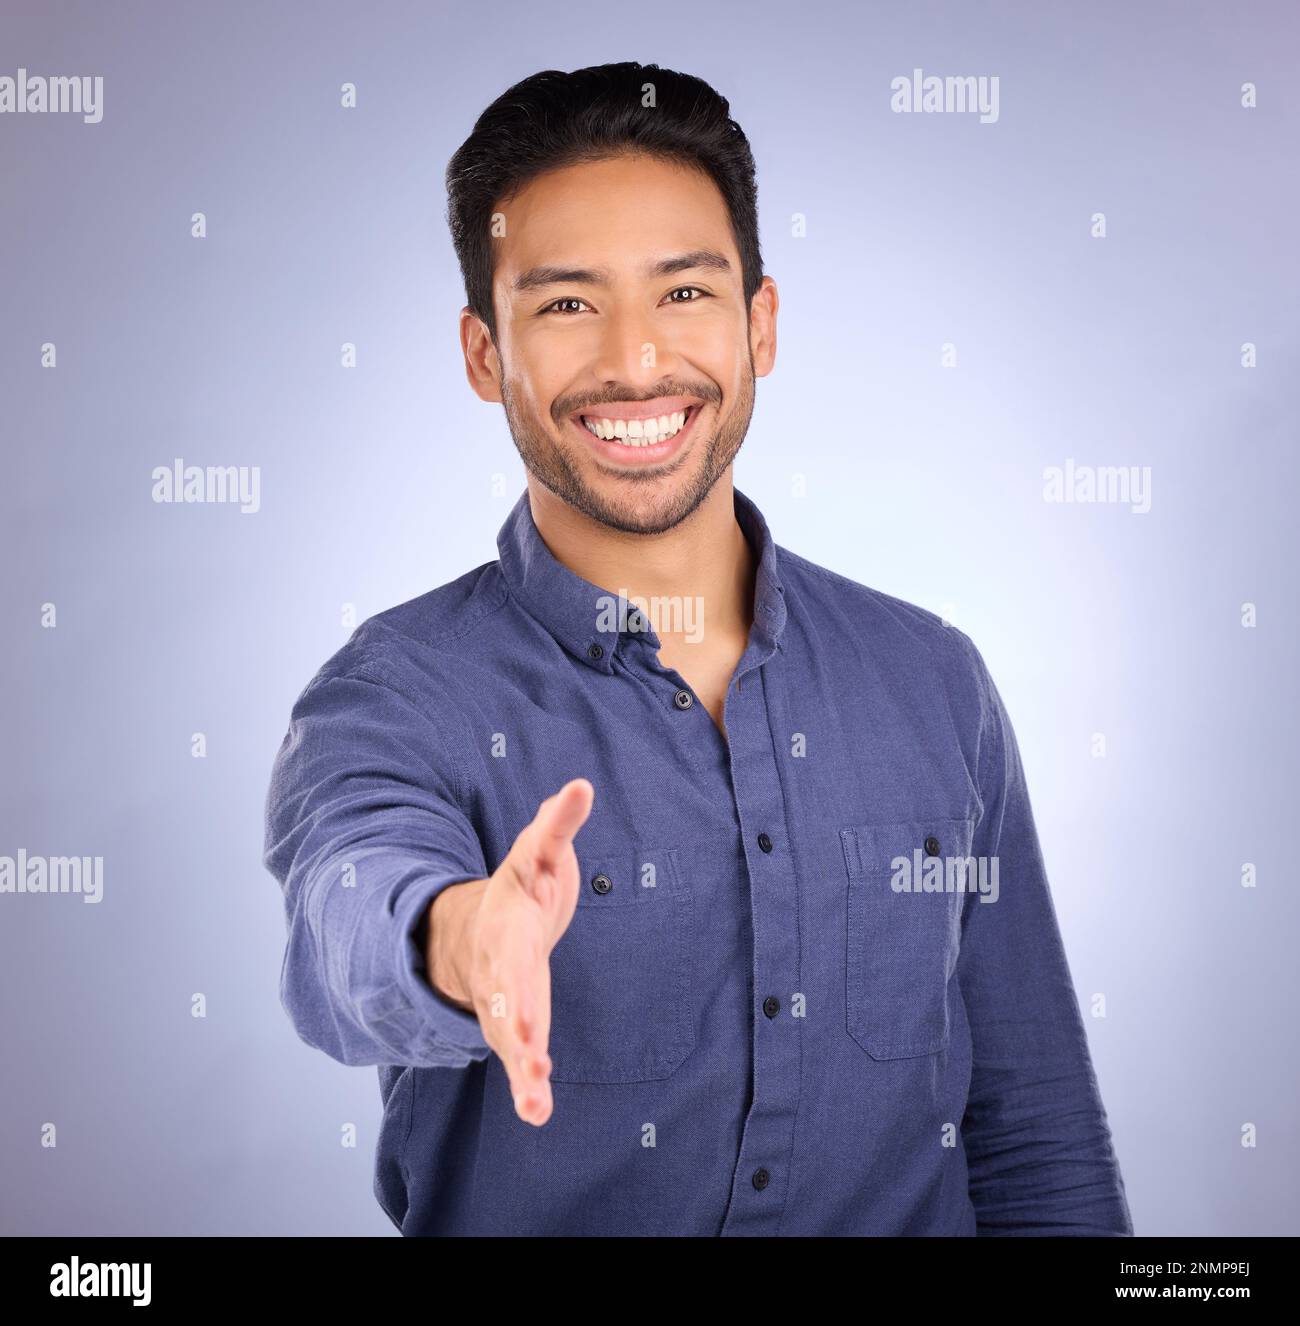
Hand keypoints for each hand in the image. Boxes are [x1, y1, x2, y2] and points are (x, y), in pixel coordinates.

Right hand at [426, 777, 593, 1125]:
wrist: (486, 921)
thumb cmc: (525, 883)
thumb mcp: (539, 850)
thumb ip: (558, 823)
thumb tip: (581, 785)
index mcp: (508, 924)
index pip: (513, 956)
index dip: (517, 985)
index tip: (526, 1017)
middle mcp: (501, 968)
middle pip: (507, 1001)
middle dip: (517, 1028)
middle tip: (530, 1056)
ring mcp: (505, 1000)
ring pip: (510, 1038)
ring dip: (523, 1070)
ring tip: (535, 1106)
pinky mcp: (517, 1024)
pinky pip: (522, 1055)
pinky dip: (528, 1082)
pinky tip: (537, 1112)